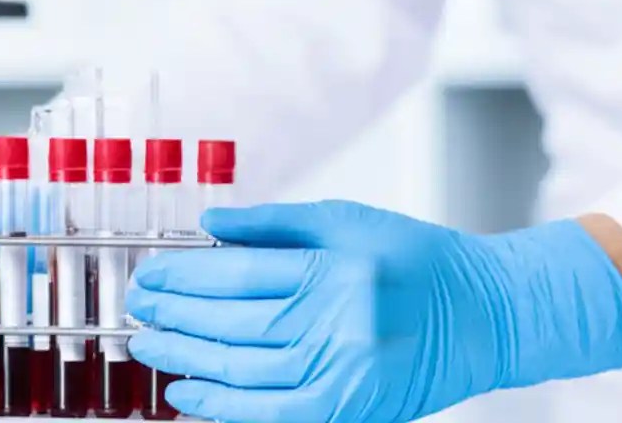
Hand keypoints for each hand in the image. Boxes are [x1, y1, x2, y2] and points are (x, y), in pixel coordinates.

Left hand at [127, 201, 621, 422]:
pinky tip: (188, 395)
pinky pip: (274, 413)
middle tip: (135, 309)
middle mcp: (341, 322)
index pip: (238, 274)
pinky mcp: (351, 408)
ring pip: (246, 371)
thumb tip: (206, 224)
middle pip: (235, 323)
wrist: (486, 314)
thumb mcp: (345, 219)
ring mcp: (346, 371)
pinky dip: (225, 408)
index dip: (183, 277)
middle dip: (174, 316)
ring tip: (147, 346)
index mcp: (337, 267)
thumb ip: (272, 221)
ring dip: (187, 360)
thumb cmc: (413, 258)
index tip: (149, 275)